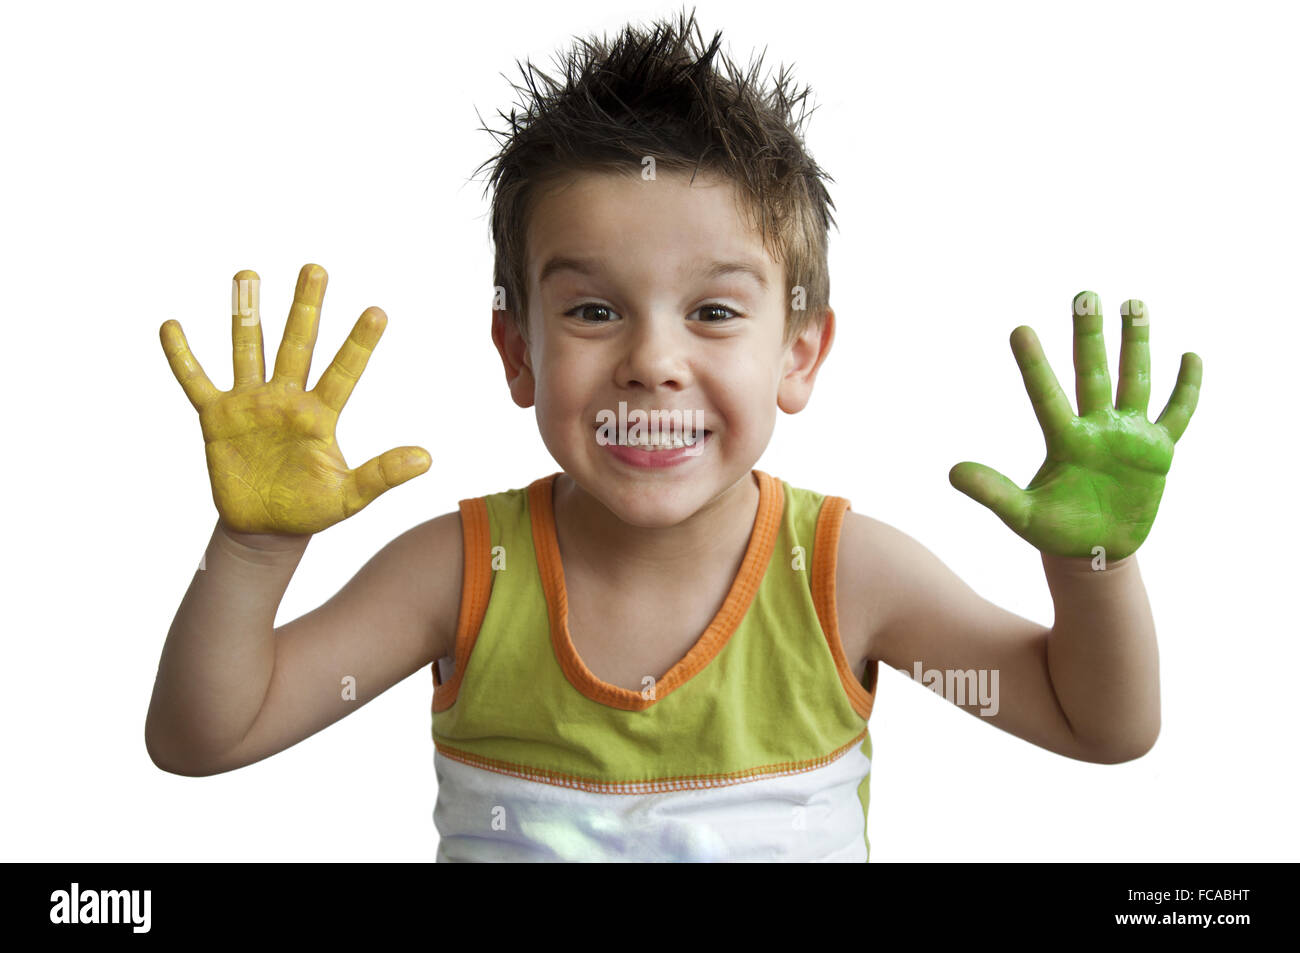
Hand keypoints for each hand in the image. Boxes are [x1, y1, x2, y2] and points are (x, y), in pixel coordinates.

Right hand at [160, 263, 430, 535]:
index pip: (344, 372)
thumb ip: (382, 475)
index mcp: (319, 415)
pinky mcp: (217, 417)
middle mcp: (285, 399)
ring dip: (247, 315)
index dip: (359, 345)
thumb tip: (426, 459)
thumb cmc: (310, 509)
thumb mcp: (349, 497)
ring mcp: (250, 404)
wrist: (266, 528)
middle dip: (306, 308)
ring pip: (248, 350)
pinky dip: (182, 357)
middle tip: (316, 270)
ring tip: (248, 275)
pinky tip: (171, 326)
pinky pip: (196, 381)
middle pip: (298, 345)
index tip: (378, 312)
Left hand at [949, 290, 1201, 560]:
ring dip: (1136, 344)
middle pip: (1092, 373)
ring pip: (1134, 380)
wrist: (1096, 551)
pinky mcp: (1157, 450)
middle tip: (1084, 296)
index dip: (1033, 365)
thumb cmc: (1055, 532)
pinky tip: (1190, 356)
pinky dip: (1186, 388)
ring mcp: (1127, 435)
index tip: (1019, 329)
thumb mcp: (1022, 515)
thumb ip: (992, 492)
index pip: (1045, 395)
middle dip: (1089, 336)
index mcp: (1063, 441)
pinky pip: (1176, 413)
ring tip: (1133, 303)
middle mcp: (1096, 428)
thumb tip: (952, 472)